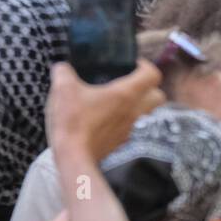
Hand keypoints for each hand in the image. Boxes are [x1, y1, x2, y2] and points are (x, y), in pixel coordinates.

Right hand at [45, 61, 164, 160]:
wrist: (73, 157)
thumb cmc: (73, 122)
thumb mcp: (63, 90)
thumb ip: (63, 72)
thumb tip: (62, 66)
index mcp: (127, 94)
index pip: (153, 74)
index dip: (145, 65)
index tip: (131, 63)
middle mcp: (135, 111)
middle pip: (158, 95)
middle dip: (149, 86)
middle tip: (129, 81)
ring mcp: (130, 128)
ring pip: (147, 112)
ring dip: (138, 103)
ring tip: (116, 98)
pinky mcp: (122, 141)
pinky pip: (132, 126)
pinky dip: (125, 119)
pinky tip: (106, 116)